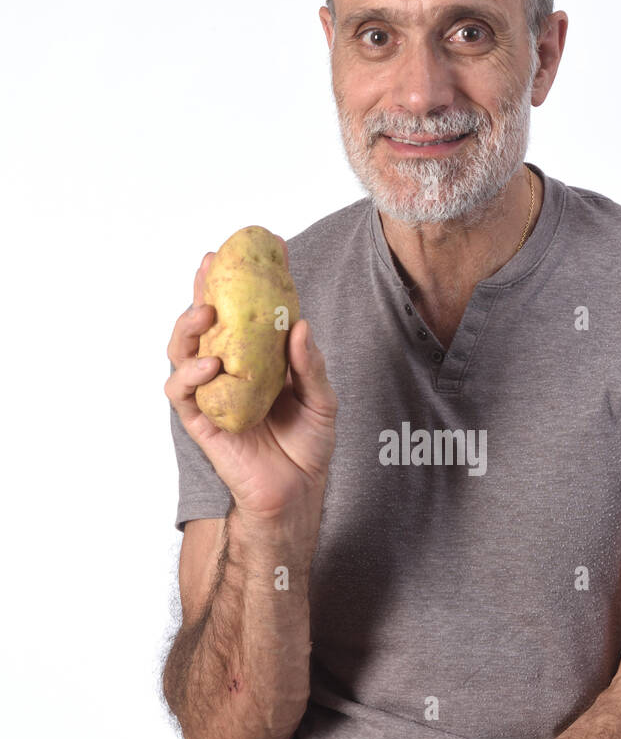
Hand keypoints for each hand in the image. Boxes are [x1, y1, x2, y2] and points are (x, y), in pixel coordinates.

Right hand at [164, 247, 337, 527]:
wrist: (296, 492)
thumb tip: (299, 325)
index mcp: (256, 359)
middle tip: (210, 264)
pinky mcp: (199, 420)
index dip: (250, 279)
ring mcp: (210, 393)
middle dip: (202, 288)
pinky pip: (182, 392)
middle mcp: (228, 370)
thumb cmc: (308, 446)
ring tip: (206, 310)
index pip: (247, 312)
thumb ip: (310, 365)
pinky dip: (189, 373)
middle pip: (205, 321)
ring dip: (187, 325)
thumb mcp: (321, 400)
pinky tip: (211, 362)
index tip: (265, 246)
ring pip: (181, 349)